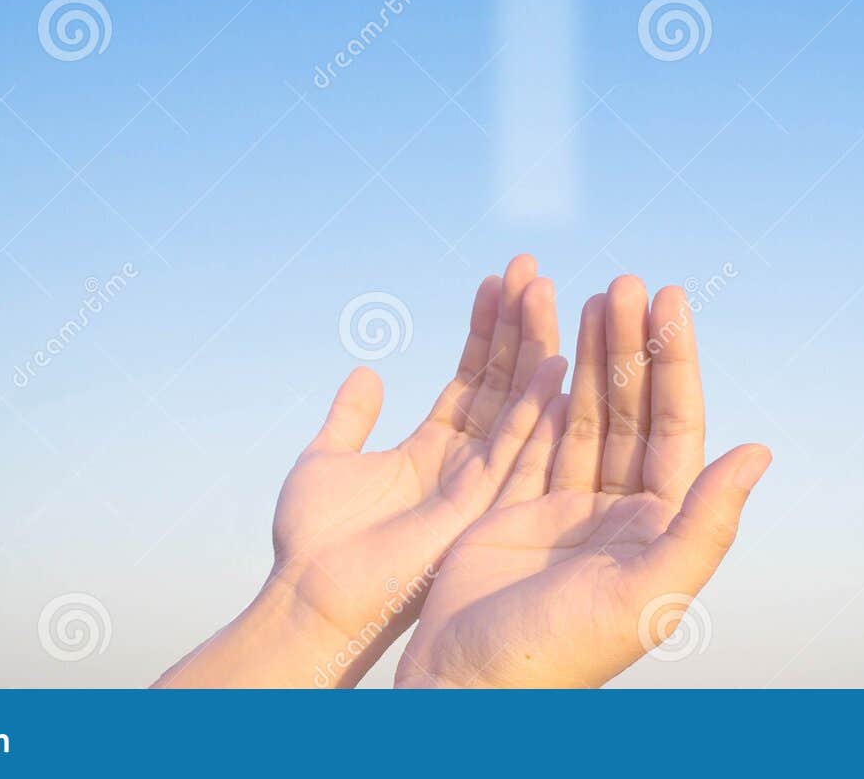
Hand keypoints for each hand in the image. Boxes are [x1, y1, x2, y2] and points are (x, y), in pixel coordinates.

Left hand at [157, 254, 565, 687]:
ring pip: (516, 406)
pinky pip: (516, 451)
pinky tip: (556, 364)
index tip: (499, 279)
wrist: (308, 594)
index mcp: (433, 450)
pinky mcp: (476, 509)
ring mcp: (475, 484)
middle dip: (516, 325)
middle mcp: (464, 464)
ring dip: (533, 350)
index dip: (486, 328)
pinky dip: (536, 409)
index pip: (471, 377)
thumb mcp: (327, 458)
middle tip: (530, 268)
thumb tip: (366, 370)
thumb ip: (351, 417)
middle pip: (501, 382)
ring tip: (546, 294)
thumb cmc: (311, 541)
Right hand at [396, 275, 769, 688]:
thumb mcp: (647, 593)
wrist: (468, 690)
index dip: (675, 362)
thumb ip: (706, 524)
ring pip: (590, 416)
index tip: (668, 301)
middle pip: (635, 411)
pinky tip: (553, 348)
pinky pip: (541, 437)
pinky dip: (547, 392)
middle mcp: (623, 516)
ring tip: (593, 294)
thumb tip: (760, 451)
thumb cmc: (559, 655)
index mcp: (660, 531)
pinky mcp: (521, 511)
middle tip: (624, 281)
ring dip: (595, 358)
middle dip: (631, 346)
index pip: (677, 427)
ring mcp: (571, 511)